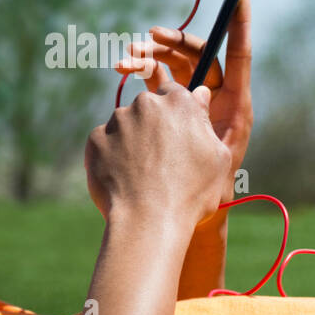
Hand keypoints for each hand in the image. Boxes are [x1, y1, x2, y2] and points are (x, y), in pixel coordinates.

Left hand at [85, 73, 232, 227]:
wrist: (148, 221)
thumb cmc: (191, 192)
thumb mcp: (219, 157)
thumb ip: (206, 120)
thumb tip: (200, 94)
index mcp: (179, 102)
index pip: (176, 94)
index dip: (179, 115)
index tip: (182, 135)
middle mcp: (145, 103)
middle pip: (149, 107)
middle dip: (155, 127)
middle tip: (165, 160)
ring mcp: (117, 121)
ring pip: (127, 125)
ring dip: (134, 142)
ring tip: (145, 175)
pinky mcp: (95, 140)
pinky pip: (106, 143)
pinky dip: (114, 157)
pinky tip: (126, 179)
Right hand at [114, 0, 252, 204]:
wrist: (193, 210)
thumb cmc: (212, 188)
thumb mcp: (217, 156)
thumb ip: (211, 122)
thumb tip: (200, 96)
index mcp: (235, 101)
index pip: (237, 54)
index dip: (240, 25)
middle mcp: (215, 94)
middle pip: (196, 53)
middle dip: (171, 41)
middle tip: (148, 36)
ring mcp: (191, 98)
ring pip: (172, 63)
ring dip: (150, 54)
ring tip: (126, 57)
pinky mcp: (171, 106)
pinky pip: (157, 78)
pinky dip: (142, 70)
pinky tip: (126, 68)